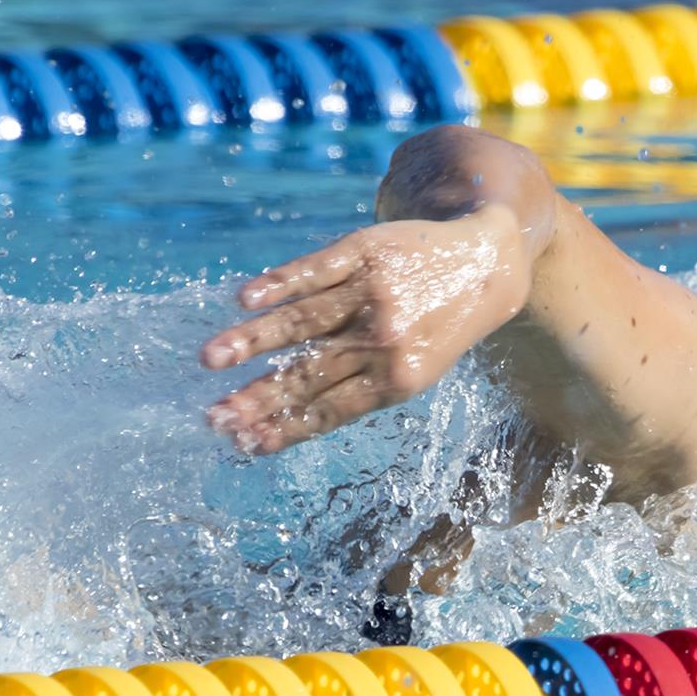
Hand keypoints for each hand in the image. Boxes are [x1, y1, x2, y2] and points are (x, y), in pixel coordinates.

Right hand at [201, 208, 532, 453]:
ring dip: (254, 341)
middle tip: (214, 417)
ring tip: (211, 358)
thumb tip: (286, 420)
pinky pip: (316, 270)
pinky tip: (246, 298)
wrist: (485, 266)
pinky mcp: (363, 252)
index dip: (286, 427)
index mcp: (395, 379)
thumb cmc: (435, 329)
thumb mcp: (413, 370)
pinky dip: (280, 283)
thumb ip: (358, 390)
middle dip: (259, 398)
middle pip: (309, 373)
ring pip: (304, 321)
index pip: (329, 409)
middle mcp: (381, 340)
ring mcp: (371, 294)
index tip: (243, 443)